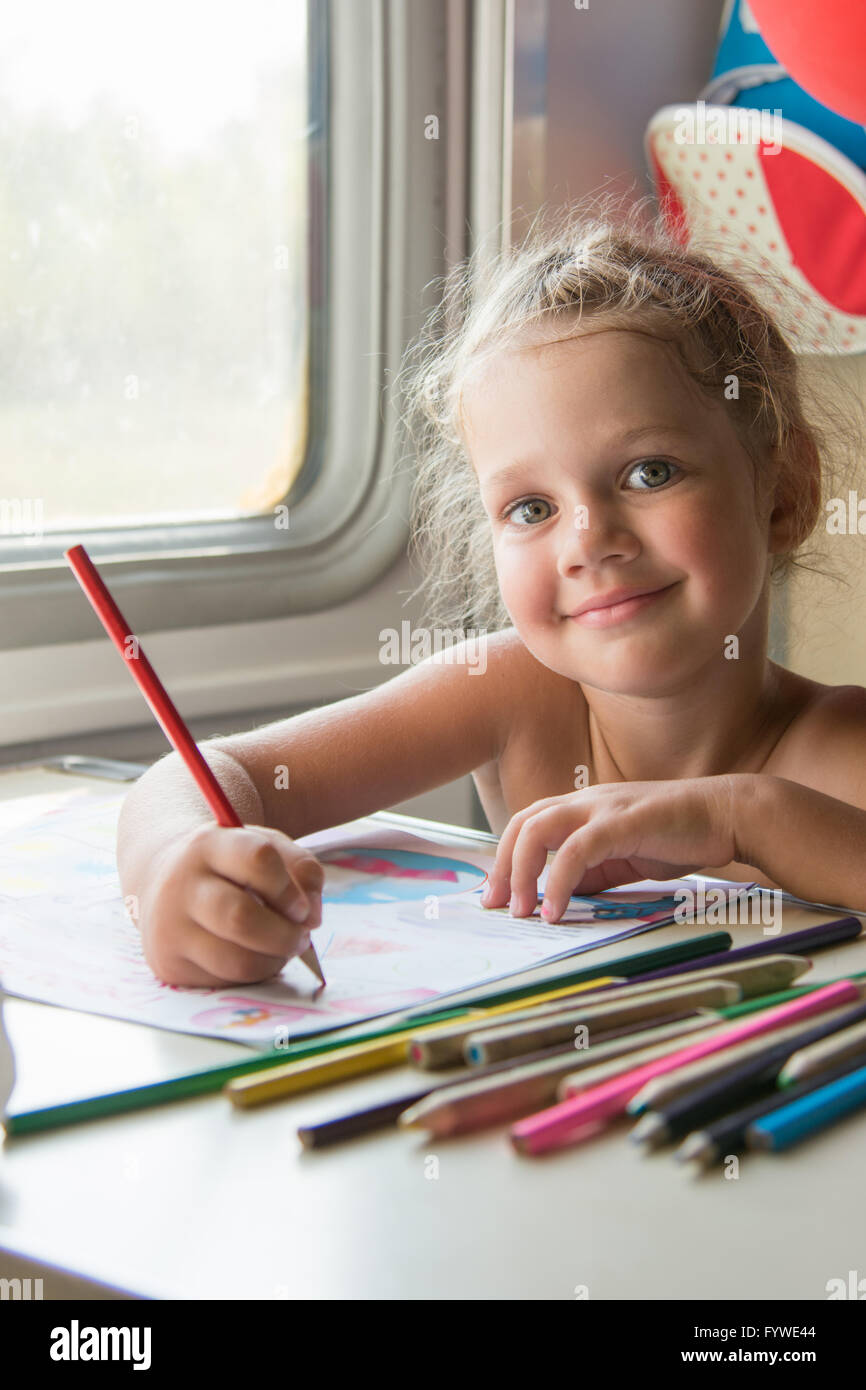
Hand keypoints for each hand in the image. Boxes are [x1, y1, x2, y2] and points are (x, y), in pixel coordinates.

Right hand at [135, 824, 323, 985]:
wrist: (163, 882)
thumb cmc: (227, 865)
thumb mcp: (264, 847)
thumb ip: (300, 868)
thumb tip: (311, 916)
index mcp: (208, 846)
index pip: (258, 859)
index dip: (290, 888)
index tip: (302, 906)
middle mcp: (181, 886)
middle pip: (241, 918)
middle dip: (285, 935)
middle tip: (300, 936)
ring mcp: (169, 930)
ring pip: (237, 961)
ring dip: (274, 960)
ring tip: (280, 948)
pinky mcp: (169, 966)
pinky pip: (226, 982)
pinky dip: (253, 974)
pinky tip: (253, 956)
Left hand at [481, 776, 742, 922]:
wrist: (727, 814)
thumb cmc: (679, 834)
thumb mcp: (625, 856)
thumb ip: (593, 871)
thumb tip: (562, 895)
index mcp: (584, 806)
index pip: (528, 824)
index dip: (507, 858)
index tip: (498, 894)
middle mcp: (586, 800)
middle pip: (523, 824)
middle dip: (503, 867)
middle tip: (497, 906)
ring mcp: (603, 807)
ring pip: (539, 830)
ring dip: (522, 873)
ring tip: (522, 912)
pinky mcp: (623, 822)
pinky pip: (576, 851)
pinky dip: (557, 881)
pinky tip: (555, 910)